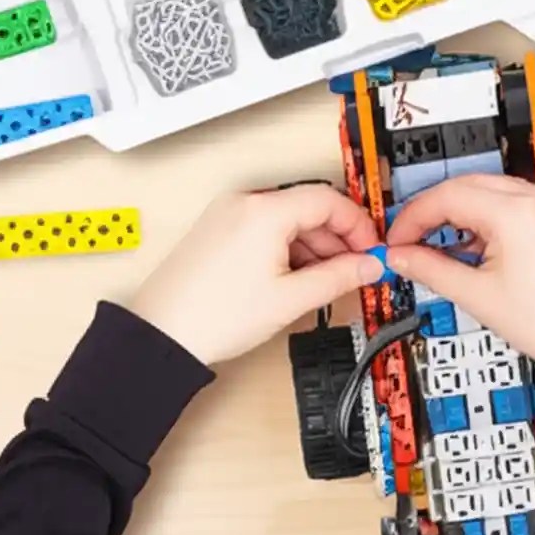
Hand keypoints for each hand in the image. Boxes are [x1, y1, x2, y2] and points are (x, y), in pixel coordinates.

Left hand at [131, 184, 383, 364]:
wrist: (163, 333)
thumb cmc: (214, 316)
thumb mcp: (291, 299)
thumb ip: (339, 277)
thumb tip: (369, 265)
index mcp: (264, 211)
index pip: (329, 201)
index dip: (358, 226)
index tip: (371, 250)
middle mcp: (244, 203)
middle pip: (308, 208)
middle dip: (336, 239)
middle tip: (354, 270)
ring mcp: (228, 214)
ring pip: (288, 219)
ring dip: (313, 246)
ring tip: (322, 283)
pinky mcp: (218, 229)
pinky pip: (265, 227)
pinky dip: (287, 248)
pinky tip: (294, 279)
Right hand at [386, 174, 534, 369]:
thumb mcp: (478, 297)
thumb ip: (431, 270)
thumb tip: (401, 256)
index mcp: (516, 213)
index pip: (447, 196)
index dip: (413, 217)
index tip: (397, 240)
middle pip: (464, 185)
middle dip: (432, 211)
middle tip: (409, 239)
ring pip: (486, 190)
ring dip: (457, 212)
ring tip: (437, 246)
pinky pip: (509, 202)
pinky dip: (483, 218)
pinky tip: (470, 245)